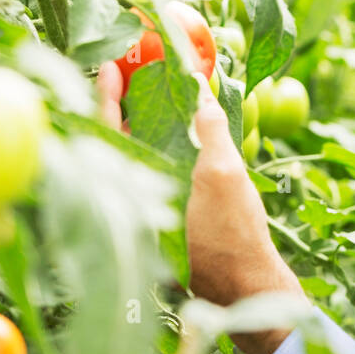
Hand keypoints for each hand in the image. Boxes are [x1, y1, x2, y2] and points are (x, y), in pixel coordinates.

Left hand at [95, 62, 307, 353]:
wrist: (247, 288)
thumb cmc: (235, 233)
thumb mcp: (225, 172)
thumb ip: (209, 129)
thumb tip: (200, 88)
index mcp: (137, 184)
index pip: (110, 130)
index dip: (107, 95)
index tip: (110, 65)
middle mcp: (132, 200)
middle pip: (115, 144)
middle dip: (119, 106)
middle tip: (127, 73)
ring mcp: (146, 214)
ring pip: (133, 162)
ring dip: (138, 128)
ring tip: (148, 96)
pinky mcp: (162, 225)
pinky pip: (152, 179)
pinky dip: (158, 153)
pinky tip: (172, 139)